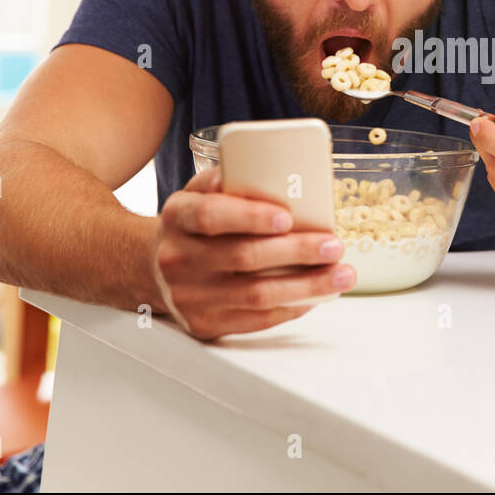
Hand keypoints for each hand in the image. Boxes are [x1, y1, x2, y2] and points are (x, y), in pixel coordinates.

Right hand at [149, 166, 355, 339]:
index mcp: (177, 217)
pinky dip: (291, 307)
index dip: (250, 217)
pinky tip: (316, 296)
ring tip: (341, 275)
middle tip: (334, 245)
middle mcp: (177, 258)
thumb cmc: (193, 226)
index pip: (211, 216)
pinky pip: (255, 320)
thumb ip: (225, 181)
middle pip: (242, 257)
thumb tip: (262, 170)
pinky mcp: (203, 324)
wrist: (153, 269)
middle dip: (296, 252)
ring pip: (256, 294)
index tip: (288, 217)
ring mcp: (188, 297)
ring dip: (306, 285)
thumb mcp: (197, 194)